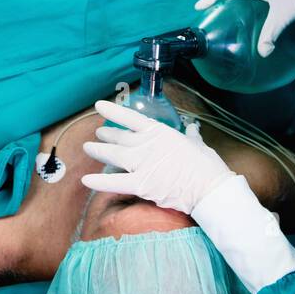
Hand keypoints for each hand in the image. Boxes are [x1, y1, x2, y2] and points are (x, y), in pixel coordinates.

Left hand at [82, 100, 234, 214]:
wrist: (208, 187)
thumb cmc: (205, 164)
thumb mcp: (197, 143)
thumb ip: (190, 135)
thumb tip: (191, 128)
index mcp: (159, 132)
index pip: (130, 118)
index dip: (113, 111)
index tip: (99, 106)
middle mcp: (146, 145)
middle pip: (119, 138)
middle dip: (106, 136)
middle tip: (98, 133)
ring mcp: (141, 164)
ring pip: (113, 155)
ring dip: (98, 151)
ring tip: (87, 148)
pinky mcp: (140, 185)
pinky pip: (114, 183)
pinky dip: (99, 182)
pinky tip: (85, 180)